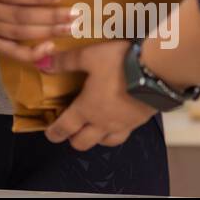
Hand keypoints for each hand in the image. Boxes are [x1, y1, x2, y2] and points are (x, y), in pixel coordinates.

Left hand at [38, 41, 158, 150]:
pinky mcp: (139, 123)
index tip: (50, 134)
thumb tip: (42, 63)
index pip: (65, 127)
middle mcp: (102, 123)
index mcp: (86, 109)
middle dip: (72, 139)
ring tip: (91, 129)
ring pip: (104, 143)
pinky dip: (113, 133)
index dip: (55, 133)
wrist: (157, 73)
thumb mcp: (89, 57)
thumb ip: (66, 61)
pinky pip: (122, 135)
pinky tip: (115, 122)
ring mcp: (122, 125)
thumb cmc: (119, 64)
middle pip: (83, 142)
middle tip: (69, 130)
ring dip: (94, 139)